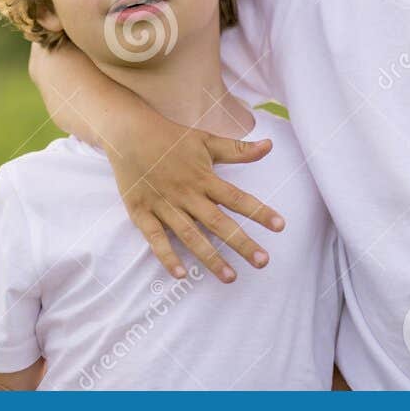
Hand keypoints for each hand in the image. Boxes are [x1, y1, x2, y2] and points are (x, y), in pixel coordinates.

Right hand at [106, 117, 284, 281]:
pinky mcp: (142, 213)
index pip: (237, 198)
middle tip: (263, 262)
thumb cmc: (171, 138)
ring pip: (190, 235)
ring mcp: (163, 205)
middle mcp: (186, 194)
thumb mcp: (206, 140)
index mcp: (204, 178)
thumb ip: (237, 150)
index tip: (280, 226)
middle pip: (218, 222)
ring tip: (230, 277)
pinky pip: (155, 238)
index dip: (259, 212)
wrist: (129, 133)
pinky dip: (166, 256)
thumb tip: (269, 145)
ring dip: (210, 257)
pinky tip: (181, 274)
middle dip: (241, 243)